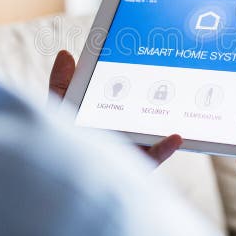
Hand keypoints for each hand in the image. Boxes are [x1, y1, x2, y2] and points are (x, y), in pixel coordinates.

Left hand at [49, 50, 181, 165]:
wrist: (59, 181)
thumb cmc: (60, 146)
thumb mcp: (58, 110)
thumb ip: (60, 85)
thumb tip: (66, 54)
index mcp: (105, 113)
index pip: (121, 90)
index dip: (131, 73)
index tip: (142, 53)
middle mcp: (121, 129)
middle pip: (142, 108)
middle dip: (157, 91)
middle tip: (170, 72)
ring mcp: (131, 148)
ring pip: (153, 130)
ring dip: (166, 117)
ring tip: (177, 102)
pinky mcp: (135, 166)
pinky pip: (154, 157)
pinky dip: (165, 148)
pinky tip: (175, 137)